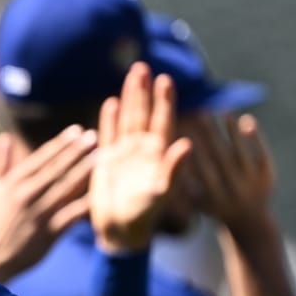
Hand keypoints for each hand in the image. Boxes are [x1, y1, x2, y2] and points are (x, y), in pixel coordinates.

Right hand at [0, 125, 95, 282]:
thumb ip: (0, 163)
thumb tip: (5, 138)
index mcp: (13, 183)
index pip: (41, 158)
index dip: (60, 144)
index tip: (76, 131)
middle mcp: (26, 195)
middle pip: (56, 169)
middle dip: (76, 151)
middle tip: (93, 135)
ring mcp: (38, 214)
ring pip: (66, 187)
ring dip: (85, 170)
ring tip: (101, 155)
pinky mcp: (48, 232)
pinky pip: (71, 214)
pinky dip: (85, 203)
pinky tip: (100, 193)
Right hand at [89, 62, 192, 253]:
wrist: (120, 230)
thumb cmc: (145, 215)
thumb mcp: (162, 191)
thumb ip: (174, 168)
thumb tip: (188, 143)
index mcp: (158, 154)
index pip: (163, 120)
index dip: (164, 100)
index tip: (166, 79)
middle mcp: (143, 150)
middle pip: (144, 113)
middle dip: (144, 90)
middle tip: (144, 66)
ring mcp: (125, 154)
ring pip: (127, 118)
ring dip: (129, 97)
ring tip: (132, 75)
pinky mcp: (107, 161)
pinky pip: (109, 134)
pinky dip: (108, 119)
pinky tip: (109, 102)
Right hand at [179, 112, 276, 234]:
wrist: (249, 223)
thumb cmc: (214, 207)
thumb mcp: (196, 201)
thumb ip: (185, 183)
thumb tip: (168, 155)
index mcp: (214, 199)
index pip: (203, 168)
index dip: (194, 147)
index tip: (185, 127)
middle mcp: (235, 191)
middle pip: (221, 157)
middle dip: (211, 133)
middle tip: (201, 112)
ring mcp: (254, 184)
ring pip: (242, 152)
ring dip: (232, 130)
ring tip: (224, 109)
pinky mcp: (269, 177)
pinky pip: (262, 154)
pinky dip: (254, 137)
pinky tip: (246, 120)